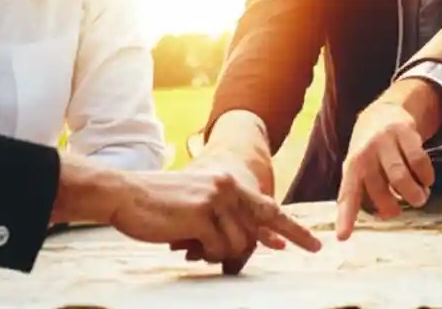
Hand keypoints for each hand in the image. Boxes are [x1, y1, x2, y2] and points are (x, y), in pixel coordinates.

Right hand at [111, 169, 319, 264]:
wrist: (126, 194)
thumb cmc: (161, 206)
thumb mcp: (200, 207)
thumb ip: (228, 220)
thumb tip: (258, 244)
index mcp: (229, 182)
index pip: (270, 209)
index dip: (294, 230)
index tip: (316, 246)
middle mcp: (228, 186)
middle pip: (254, 233)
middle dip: (244, 252)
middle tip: (227, 258)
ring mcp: (215, 199)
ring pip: (238, 244)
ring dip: (219, 253)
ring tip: (196, 246)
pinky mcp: (201, 214)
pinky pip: (218, 248)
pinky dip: (206, 253)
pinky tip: (187, 243)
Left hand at [335, 100, 434, 240]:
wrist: (383, 112)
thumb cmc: (371, 151)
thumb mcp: (360, 167)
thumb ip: (368, 191)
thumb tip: (386, 214)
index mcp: (351, 166)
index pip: (347, 195)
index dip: (345, 217)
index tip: (343, 237)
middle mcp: (365, 153)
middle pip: (379, 191)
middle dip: (393, 207)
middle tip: (401, 208)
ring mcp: (385, 141)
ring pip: (400, 177)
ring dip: (414, 195)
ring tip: (419, 199)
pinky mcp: (405, 132)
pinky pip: (419, 162)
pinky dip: (426, 177)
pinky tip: (427, 181)